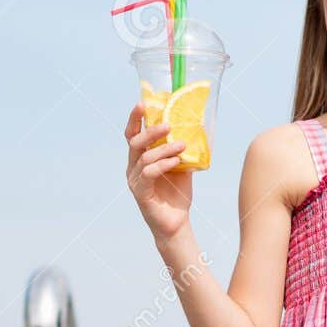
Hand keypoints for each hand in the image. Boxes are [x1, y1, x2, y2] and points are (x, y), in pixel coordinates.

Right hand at [124, 102, 192, 243]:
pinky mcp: (140, 193)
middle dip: (150, 130)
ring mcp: (135, 181)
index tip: (142, 103)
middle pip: (134, 142)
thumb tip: (194, 127)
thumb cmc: (177, 194)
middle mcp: (133, 168)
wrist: (177, 223)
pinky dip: (163, 164)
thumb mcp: (181, 166)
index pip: (132, 134)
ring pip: (144, 157)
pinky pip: (148, 173)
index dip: (135, 119)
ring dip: (164, 148)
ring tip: (182, 145)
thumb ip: (181, 149)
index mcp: (140, 159)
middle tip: (168, 124)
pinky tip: (176, 162)